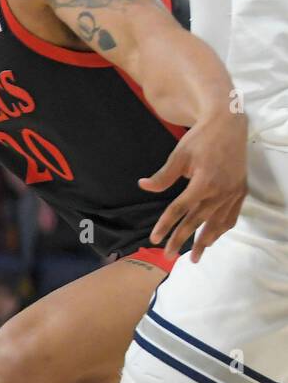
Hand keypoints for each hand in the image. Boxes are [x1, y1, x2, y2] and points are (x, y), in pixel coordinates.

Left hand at [141, 111, 247, 261]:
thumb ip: (163, 176)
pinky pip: (232, 216)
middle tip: (167, 256)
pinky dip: (222, 229)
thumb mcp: (178, 155)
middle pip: (197, 221)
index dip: (166, 225)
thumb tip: (143, 186)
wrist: (229, 125)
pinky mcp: (240, 191)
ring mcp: (233, 193)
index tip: (154, 239)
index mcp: (203, 182)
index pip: (179, 210)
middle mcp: (220, 191)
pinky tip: (213, 238)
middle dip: (181, 240)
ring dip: (204, 241)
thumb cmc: (200, 139)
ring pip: (216, 223)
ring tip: (193, 256)